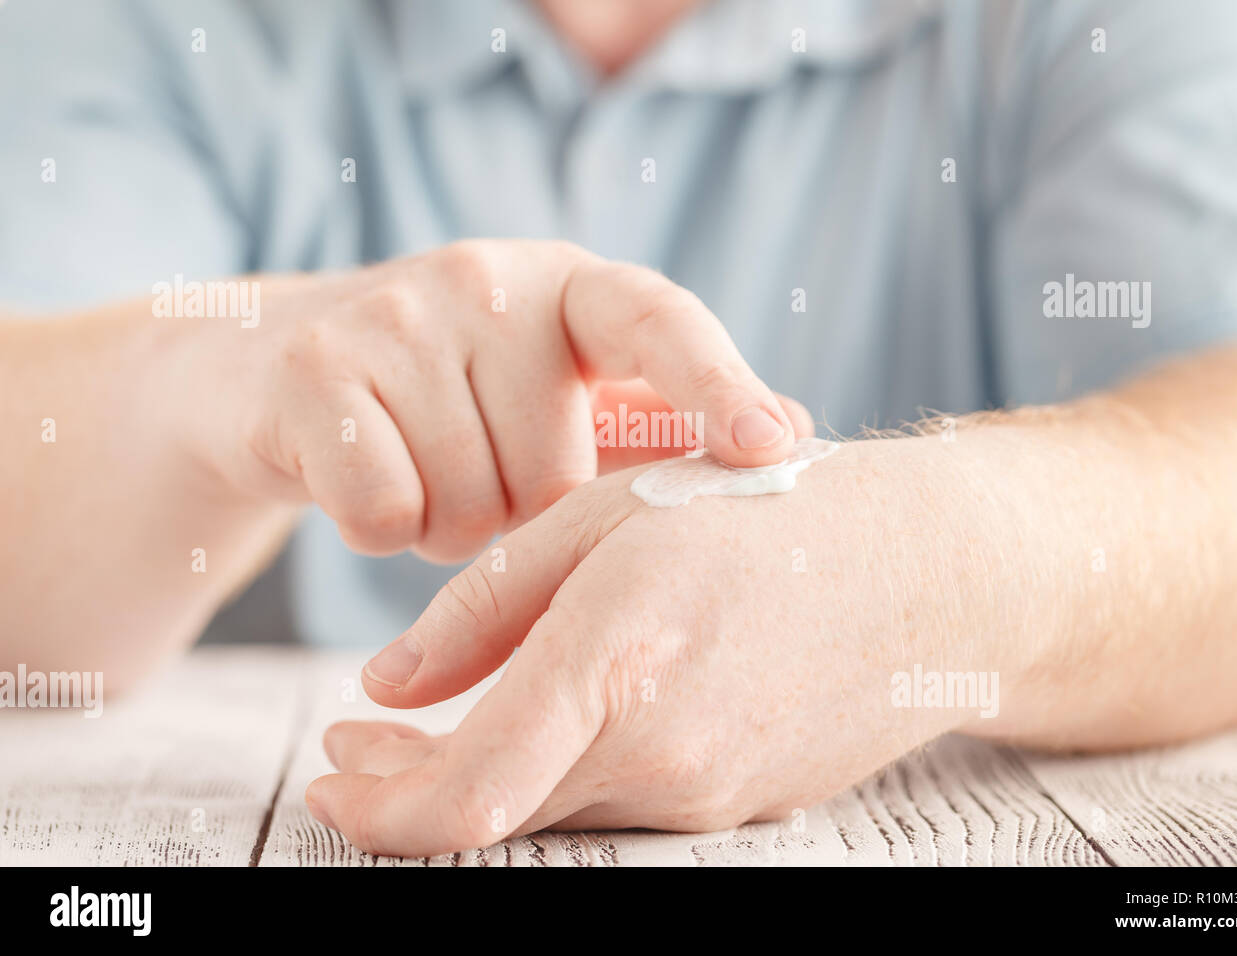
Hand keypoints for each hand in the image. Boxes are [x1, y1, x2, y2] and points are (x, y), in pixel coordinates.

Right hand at [166, 240, 807, 561]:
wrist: (270, 371)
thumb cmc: (448, 397)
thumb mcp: (552, 389)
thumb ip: (655, 415)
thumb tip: (798, 434)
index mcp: (568, 284)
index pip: (660, 322)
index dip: (720, 385)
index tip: (772, 448)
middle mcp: (487, 278)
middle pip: (555, 479)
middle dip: (520, 515)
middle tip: (475, 469)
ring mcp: (395, 316)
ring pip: (471, 509)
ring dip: (448, 525)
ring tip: (418, 468)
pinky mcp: (313, 370)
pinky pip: (387, 514)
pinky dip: (379, 530)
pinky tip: (361, 481)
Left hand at [305, 436, 1037, 855]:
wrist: (933, 573)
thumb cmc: (766, 512)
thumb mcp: (610, 517)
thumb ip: (485, 607)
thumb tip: (383, 687)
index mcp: (618, 665)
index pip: (465, 799)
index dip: (378, 809)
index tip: (330, 776)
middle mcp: (662, 757)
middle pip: (498, 819)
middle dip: (410, 793)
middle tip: (361, 745)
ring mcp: (707, 798)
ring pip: (558, 811)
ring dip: (488, 779)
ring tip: (450, 719)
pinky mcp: (738, 807)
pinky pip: (623, 802)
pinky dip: (565, 774)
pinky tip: (565, 715)